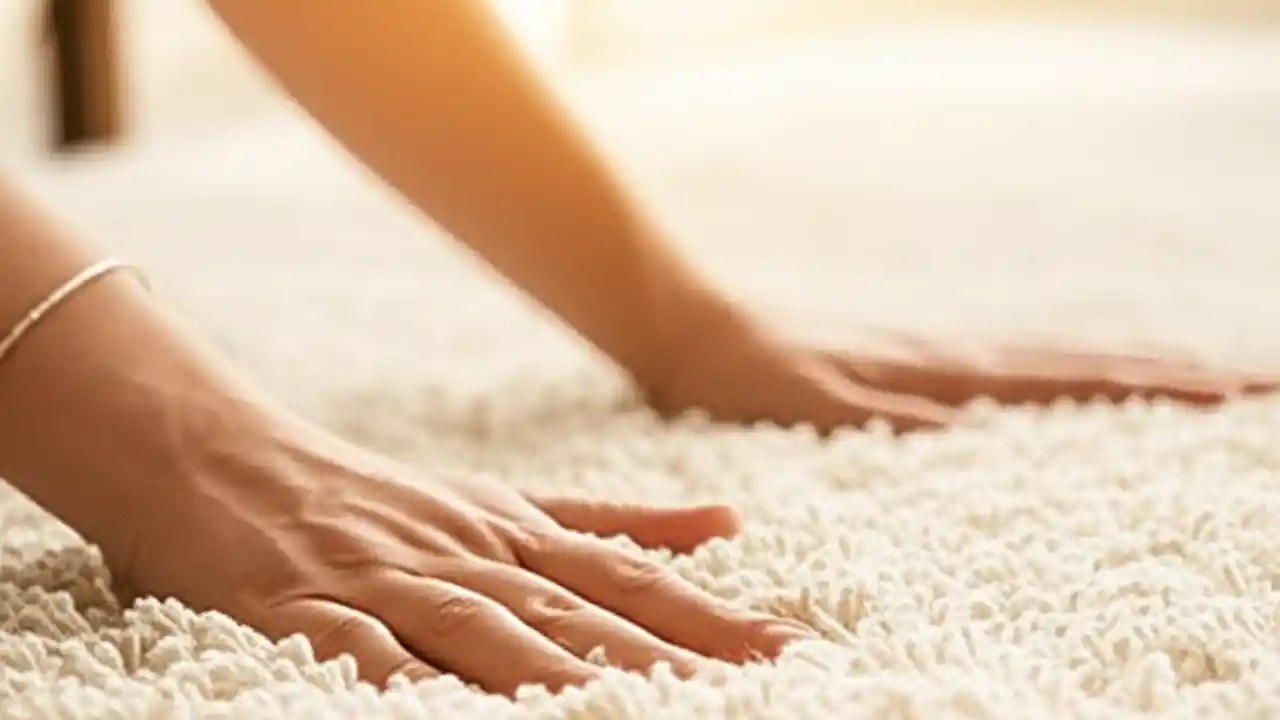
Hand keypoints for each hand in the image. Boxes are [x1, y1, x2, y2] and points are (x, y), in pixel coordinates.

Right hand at [114, 420, 812, 695]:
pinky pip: (367, 658)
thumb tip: (724, 524)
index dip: (705, 612)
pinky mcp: (309, 612)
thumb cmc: (375, 494)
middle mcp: (463, 553)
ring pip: (489, 631)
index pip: (624, 575)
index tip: (782, 644)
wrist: (226, 458)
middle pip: (576, 609)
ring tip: (641, 706)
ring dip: (567, 673)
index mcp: (512, 530)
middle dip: (668, 650)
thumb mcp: (503, 499)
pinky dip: (412, 685)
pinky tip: (455, 711)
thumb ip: (612, 519)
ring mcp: (387, 581)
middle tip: (752, 681)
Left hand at [645, 320, 1276, 431]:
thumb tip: (972, 429)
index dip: (1160, 388)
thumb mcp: (816, 407)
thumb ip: (889, 419)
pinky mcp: (916, 373)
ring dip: (1136, 378)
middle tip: (1258, 386)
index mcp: (943, 374)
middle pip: (1090, 369)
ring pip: (1060, 369)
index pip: (1076, 381)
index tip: (1239, 392)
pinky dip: (1070, 384)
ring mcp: (941, 366)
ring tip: (1208, 387)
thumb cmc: (749, 377)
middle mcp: (956, 365)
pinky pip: (1012, 380)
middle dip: (1177, 380)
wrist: (699, 336)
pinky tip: (1084, 397)